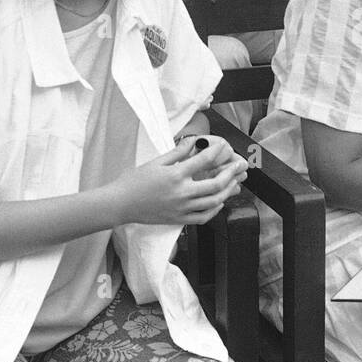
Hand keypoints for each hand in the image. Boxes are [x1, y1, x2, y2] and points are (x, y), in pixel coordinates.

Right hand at [107, 135, 247, 225]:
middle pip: (216, 183)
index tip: (224, 147)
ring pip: (213, 201)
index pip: (203, 161)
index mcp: (175, 175)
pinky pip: (203, 217)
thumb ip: (177, 152)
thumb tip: (193, 141)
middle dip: (232, 173)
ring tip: (236, 182)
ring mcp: (181, 208)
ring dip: (228, 191)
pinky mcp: (179, 220)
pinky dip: (214, 210)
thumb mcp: (155, 162)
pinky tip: (220, 202)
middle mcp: (182, 193)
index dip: (217, 152)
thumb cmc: (134, 181)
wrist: (120, 204)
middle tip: (241, 165)